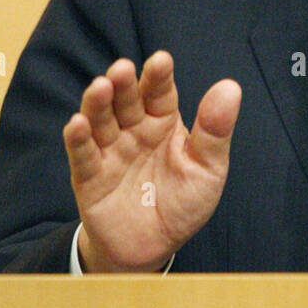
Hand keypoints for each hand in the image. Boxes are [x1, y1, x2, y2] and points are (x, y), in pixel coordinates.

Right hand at [63, 51, 240, 272]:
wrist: (155, 247)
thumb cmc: (184, 202)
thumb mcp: (208, 168)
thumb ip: (214, 130)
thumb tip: (230, 87)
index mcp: (164, 122)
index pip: (160, 93)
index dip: (159, 77)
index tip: (161, 60)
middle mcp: (134, 130)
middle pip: (126, 101)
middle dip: (123, 84)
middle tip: (122, 69)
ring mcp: (110, 152)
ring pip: (100, 122)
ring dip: (98, 104)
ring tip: (99, 87)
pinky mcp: (89, 177)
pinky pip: (82, 156)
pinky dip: (78, 140)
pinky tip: (77, 124)